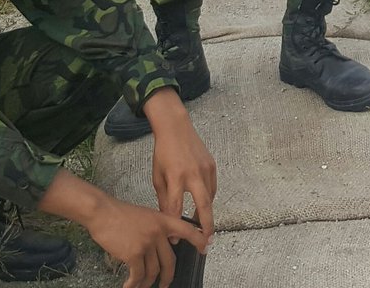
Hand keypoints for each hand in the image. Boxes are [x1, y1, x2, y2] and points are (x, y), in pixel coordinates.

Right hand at [89, 199, 207, 287]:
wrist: (103, 212)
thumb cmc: (120, 214)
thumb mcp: (145, 216)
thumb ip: (157, 229)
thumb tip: (165, 245)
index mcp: (162, 220)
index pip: (187, 229)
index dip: (199, 239)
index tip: (206, 248)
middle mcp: (158, 231)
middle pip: (170, 261)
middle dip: (167, 277)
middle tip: (165, 284)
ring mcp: (147, 243)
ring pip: (153, 271)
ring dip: (147, 283)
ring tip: (141, 286)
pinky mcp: (134, 253)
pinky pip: (138, 276)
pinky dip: (133, 284)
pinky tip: (129, 286)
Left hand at [145, 89, 216, 241]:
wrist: (176, 127)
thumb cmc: (163, 152)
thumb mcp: (158, 176)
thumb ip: (164, 199)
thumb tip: (169, 220)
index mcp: (175, 176)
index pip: (176, 207)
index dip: (176, 225)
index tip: (176, 239)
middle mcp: (193, 173)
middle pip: (203, 205)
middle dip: (206, 226)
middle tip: (206, 242)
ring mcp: (205, 168)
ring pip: (210, 198)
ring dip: (207, 213)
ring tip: (201, 226)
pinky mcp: (212, 165)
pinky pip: (212, 187)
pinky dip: (208, 198)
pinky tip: (202, 204)